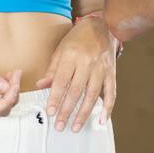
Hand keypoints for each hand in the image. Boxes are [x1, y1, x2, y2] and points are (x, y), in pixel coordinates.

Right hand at [0, 43, 20, 118]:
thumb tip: (5, 88)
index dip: (8, 99)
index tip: (14, 82)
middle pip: (1, 110)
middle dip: (12, 94)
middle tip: (15, 75)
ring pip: (1, 104)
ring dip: (11, 91)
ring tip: (13, 74)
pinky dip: (6, 89)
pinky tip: (8, 77)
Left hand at [38, 15, 117, 132]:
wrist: (102, 26)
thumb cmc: (78, 38)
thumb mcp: (61, 50)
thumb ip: (52, 70)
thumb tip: (41, 85)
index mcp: (72, 57)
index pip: (62, 81)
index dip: (55, 98)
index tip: (50, 111)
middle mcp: (88, 63)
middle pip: (76, 91)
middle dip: (67, 110)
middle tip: (59, 125)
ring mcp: (101, 68)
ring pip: (93, 95)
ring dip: (84, 113)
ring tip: (76, 126)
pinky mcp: (112, 72)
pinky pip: (111, 92)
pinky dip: (107, 107)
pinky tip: (102, 119)